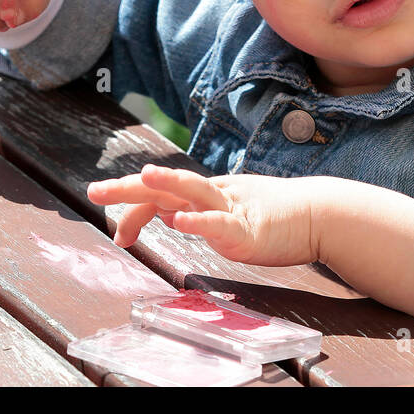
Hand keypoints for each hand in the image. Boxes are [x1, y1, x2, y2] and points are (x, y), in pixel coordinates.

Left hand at [86, 164, 319, 267]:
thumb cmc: (275, 218)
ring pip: (193, 190)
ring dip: (165, 184)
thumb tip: (168, 215)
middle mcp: (214, 195)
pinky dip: (198, 221)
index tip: (117, 235)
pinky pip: (219, 223)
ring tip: (141, 178)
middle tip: (93, 191)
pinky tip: (179, 222)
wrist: (320, 215)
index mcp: (207, 193)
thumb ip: (199, 213)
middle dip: (127, 188)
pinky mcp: (249, 230)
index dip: (134, 209)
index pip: (161, 195)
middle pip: (165, 186)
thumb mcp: (229, 214)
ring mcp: (232, 209)